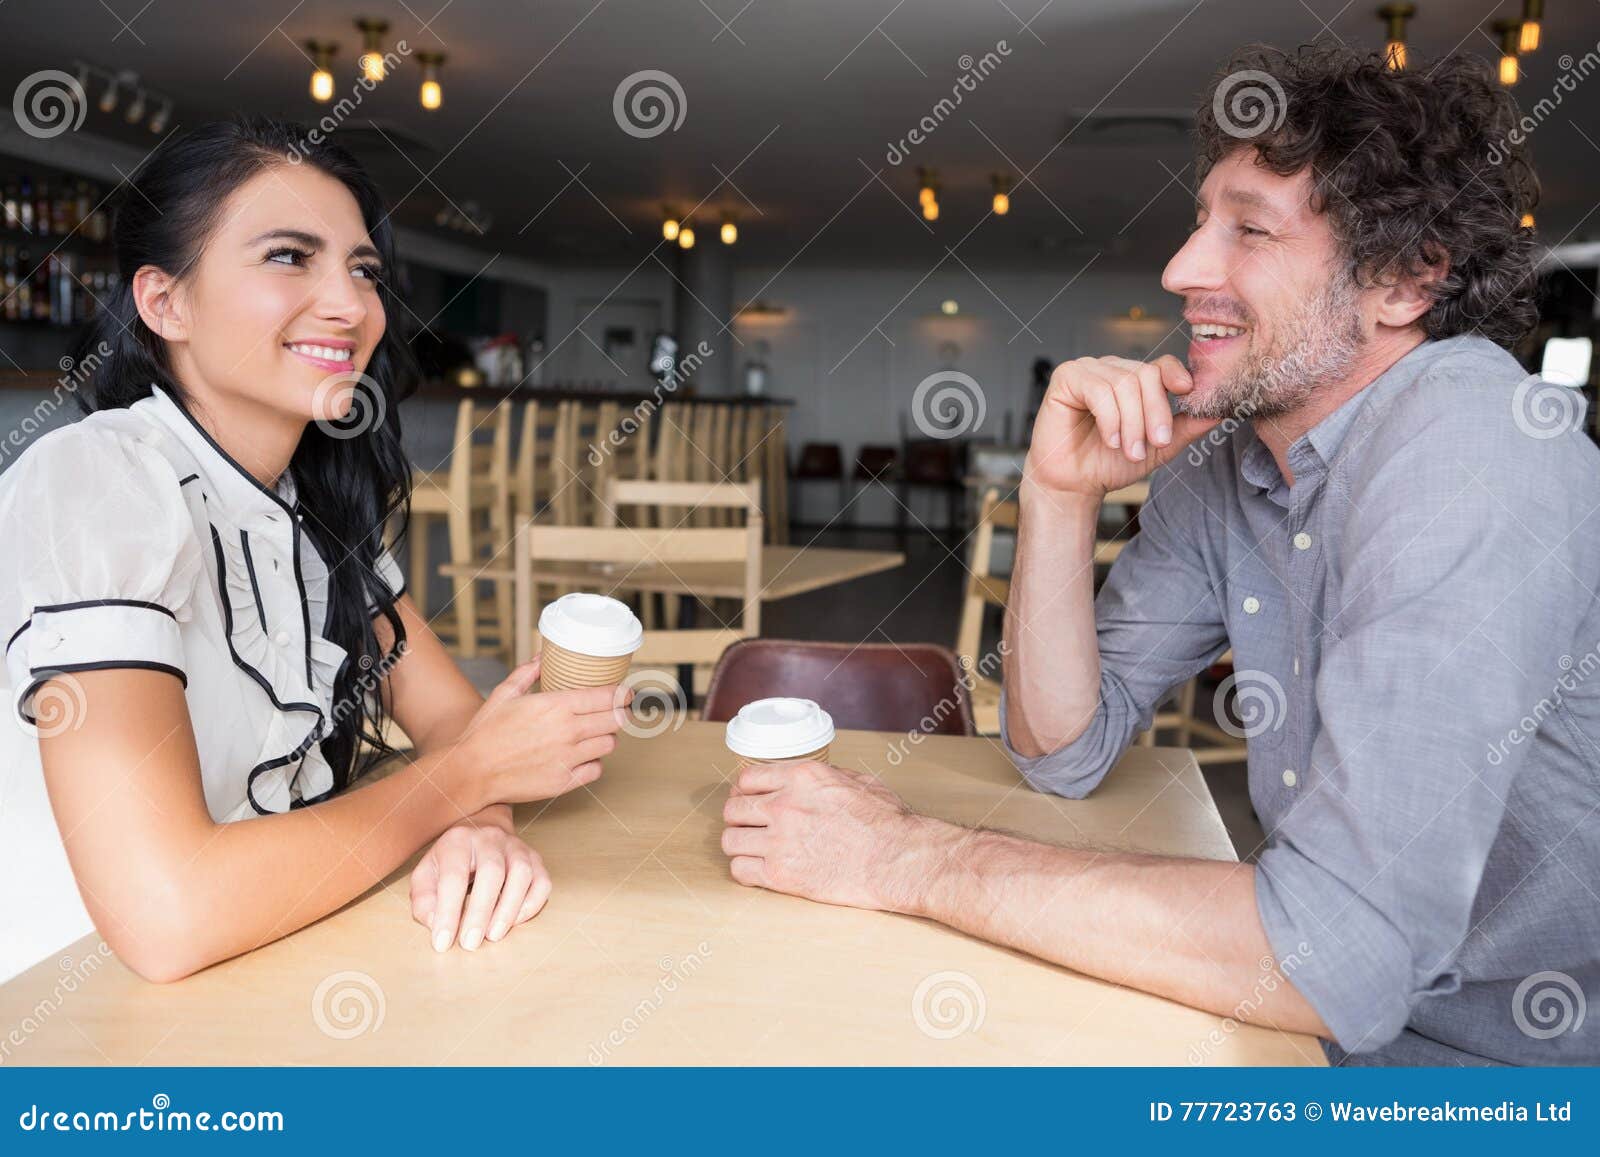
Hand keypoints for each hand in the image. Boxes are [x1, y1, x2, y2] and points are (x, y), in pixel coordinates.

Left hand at [411, 808, 551, 951]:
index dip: (448, 911)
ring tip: (493, 935)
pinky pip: (542, 882)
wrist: (481, 829)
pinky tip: (514, 922)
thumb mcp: (426, 874)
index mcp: (458, 841)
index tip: (443, 942)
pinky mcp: (535, 859)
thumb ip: (425, 901)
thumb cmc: (450, 860)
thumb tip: (436, 924)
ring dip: (508, 909)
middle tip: (470, 943)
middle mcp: (490, 838)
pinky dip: (531, 905)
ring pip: (522, 874)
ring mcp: (517, 847)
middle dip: (481, 912)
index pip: (454, 876)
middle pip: (492, 872)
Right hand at [451, 658, 629, 809]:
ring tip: (597, 734)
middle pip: (615, 720)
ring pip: (609, 744)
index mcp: (557, 705)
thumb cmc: (485, 732)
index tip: (626, 693)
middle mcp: (568, 731)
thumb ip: (528, 673)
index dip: (622, 694)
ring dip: (607, 737)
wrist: (471, 771)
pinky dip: (594, 762)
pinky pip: (596, 770)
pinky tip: (584, 757)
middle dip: (620, 714)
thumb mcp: (504, 694)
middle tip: (617, 712)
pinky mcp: (564, 781)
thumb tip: (543, 657)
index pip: (608, 697)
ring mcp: (568, 758)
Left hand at [719, 760, 931, 912]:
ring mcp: (779, 840)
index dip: (745, 791)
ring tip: (752, 850)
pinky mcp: (780, 874)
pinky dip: (746, 870)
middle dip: (739, 818)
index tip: (748, 800)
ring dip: (739, 844)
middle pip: (733, 809)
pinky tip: (759, 870)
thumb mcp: (858, 781)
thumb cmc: (888, 823)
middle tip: (749, 827)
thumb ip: (824, 777)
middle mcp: (784, 805)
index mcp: (802, 777)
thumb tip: (806, 781)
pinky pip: (740, 870)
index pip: (748, 778)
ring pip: (730, 840)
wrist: (898, 860)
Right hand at [1024, 355, 1219, 497]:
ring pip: (1125, 384)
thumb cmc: (1109, 463)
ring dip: (1132, 423)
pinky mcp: (1066, 378)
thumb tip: (1219, 412)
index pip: (1161, 365)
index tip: (1187, 392)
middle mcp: (1111, 369)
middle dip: (1154, 413)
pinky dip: (1110, 419)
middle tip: (1155, 443)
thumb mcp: (1158, 448)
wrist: (1074, 485)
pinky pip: (1098, 390)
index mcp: (1133, 380)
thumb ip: (1186, 428)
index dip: (1176, 375)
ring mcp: (1087, 370)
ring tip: (1129, 450)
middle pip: (1146, 375)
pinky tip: (1110, 440)